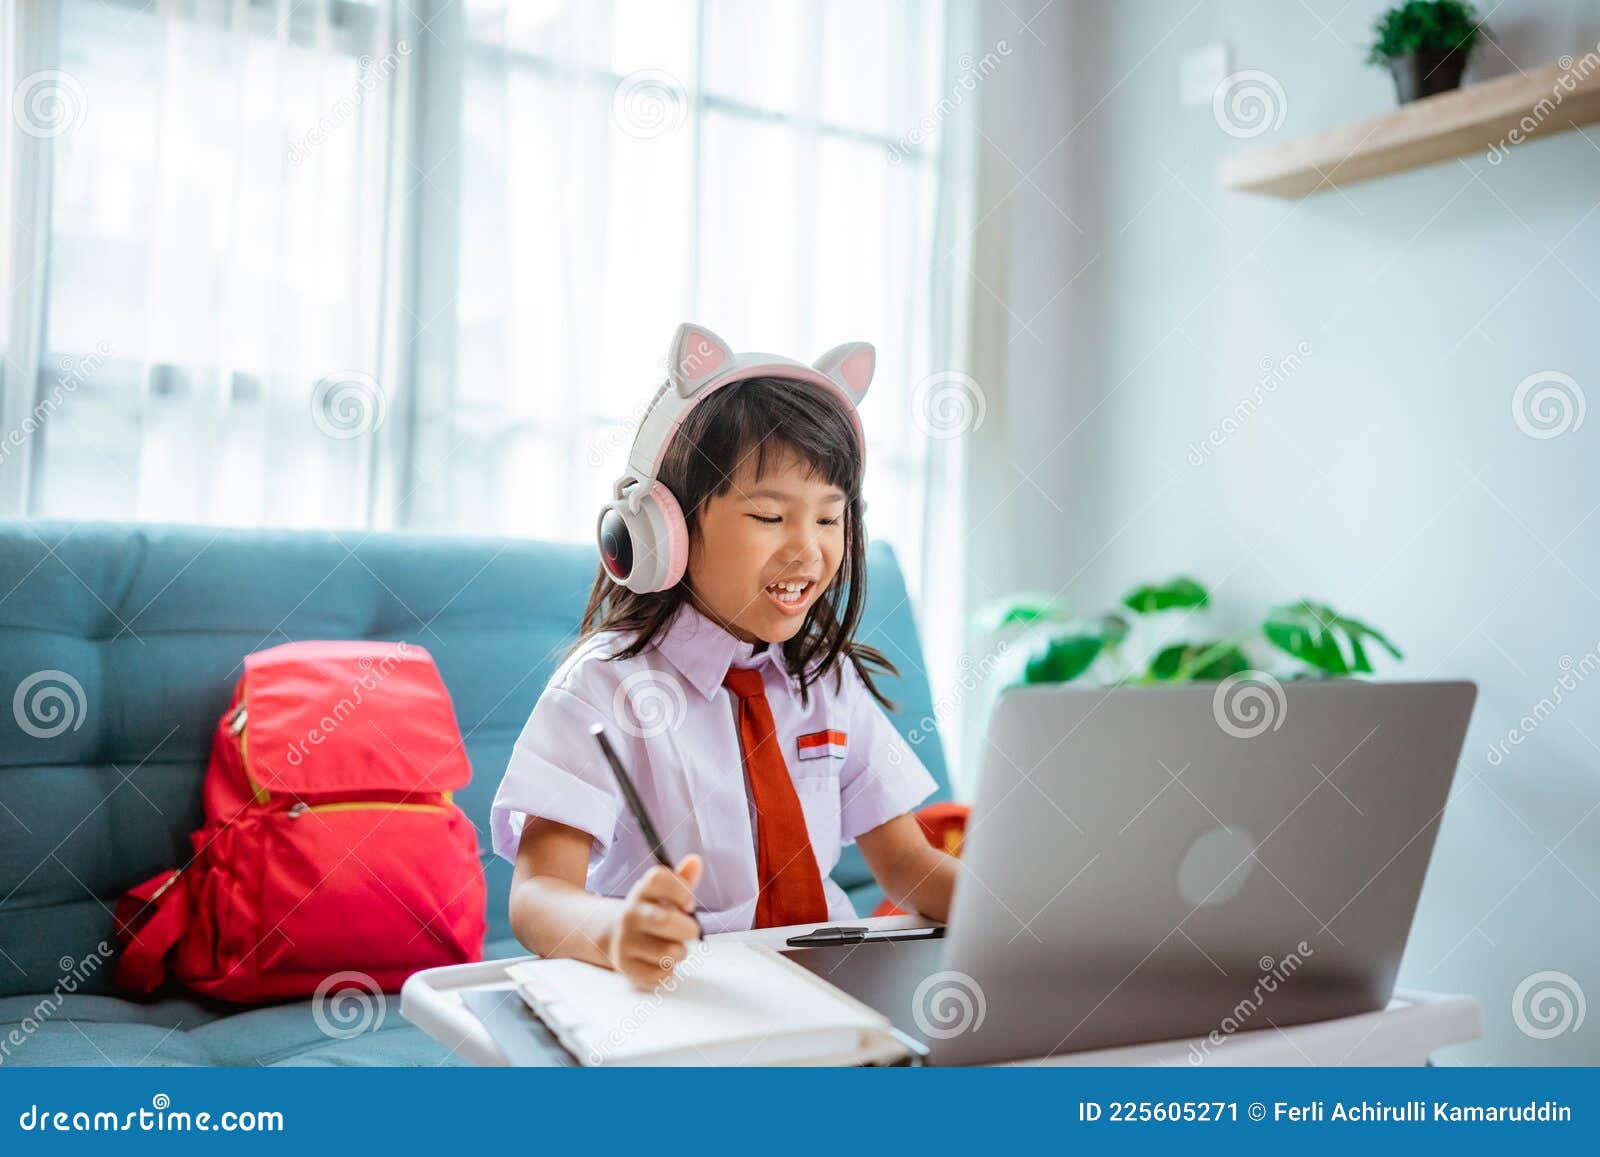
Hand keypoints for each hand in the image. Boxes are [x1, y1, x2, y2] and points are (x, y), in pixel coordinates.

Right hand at [607, 854, 702, 989]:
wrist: (616, 936)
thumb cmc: (652, 913)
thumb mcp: (666, 894)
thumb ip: (683, 879)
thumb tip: (696, 861)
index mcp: (642, 891)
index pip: (658, 878)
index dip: (680, 890)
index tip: (689, 904)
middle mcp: (630, 914)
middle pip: (666, 919)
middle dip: (689, 929)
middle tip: (690, 931)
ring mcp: (625, 941)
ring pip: (668, 952)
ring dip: (680, 952)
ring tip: (673, 947)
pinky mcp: (625, 966)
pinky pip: (660, 975)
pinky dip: (668, 972)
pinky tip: (660, 962)